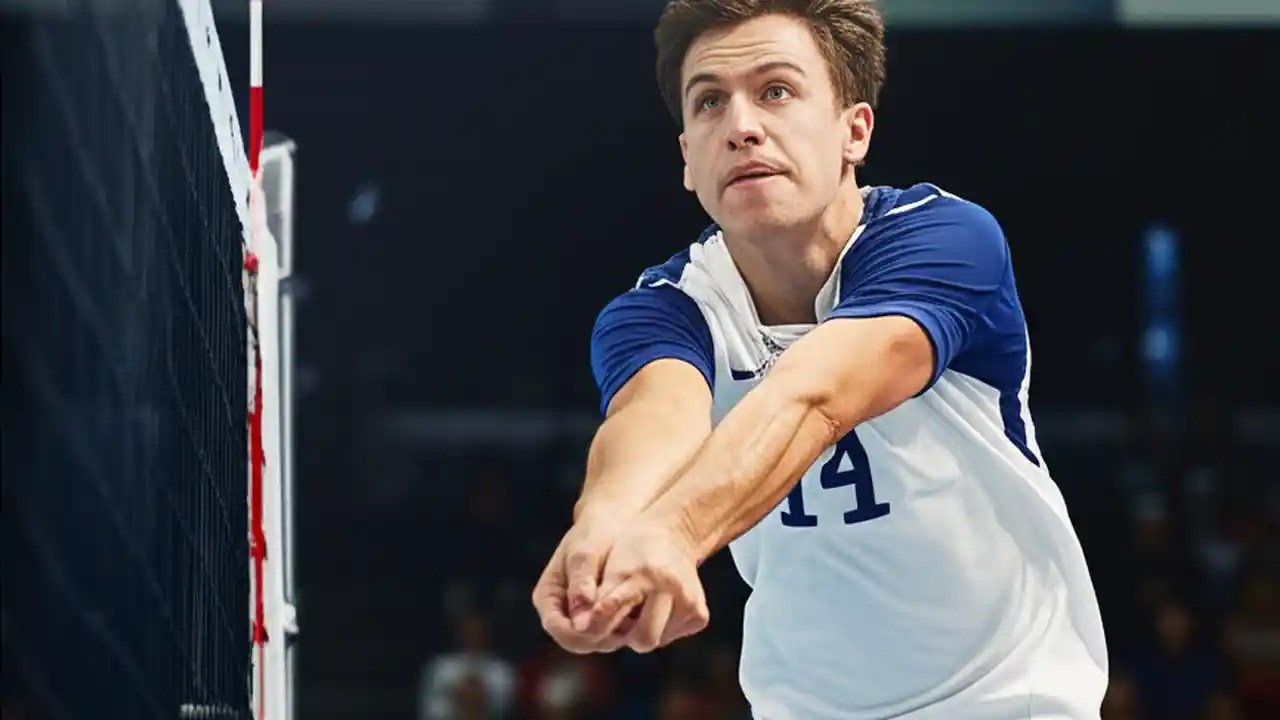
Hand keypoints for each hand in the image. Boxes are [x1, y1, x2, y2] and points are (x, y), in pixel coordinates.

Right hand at [531, 515, 633, 653]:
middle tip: (628, 622)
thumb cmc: (596, 531)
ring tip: (636, 615)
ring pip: (595, 641)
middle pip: (577, 641)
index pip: (556, 628)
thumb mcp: (586, 553)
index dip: (580, 633)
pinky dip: (624, 629)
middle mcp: (560, 612)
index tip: (606, 623)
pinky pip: (610, 634)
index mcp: (547, 596)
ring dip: (615, 635)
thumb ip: (581, 585)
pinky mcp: (600, 617)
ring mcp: (580, 617)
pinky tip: (640, 613)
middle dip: (601, 636)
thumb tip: (579, 622)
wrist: (614, 521)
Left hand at [583, 519, 708, 652]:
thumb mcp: (612, 565)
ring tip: (634, 610)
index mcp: (646, 571)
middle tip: (614, 620)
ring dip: (640, 632)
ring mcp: (690, 603)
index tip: (583, 626)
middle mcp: (672, 587)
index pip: (618, 603)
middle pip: (643, 638)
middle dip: (625, 633)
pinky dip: (659, 629)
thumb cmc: (634, 549)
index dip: (601, 617)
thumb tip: (579, 628)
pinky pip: (670, 636)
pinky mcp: (700, 616)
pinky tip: (653, 608)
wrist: (674, 534)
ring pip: (657, 640)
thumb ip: (596, 596)